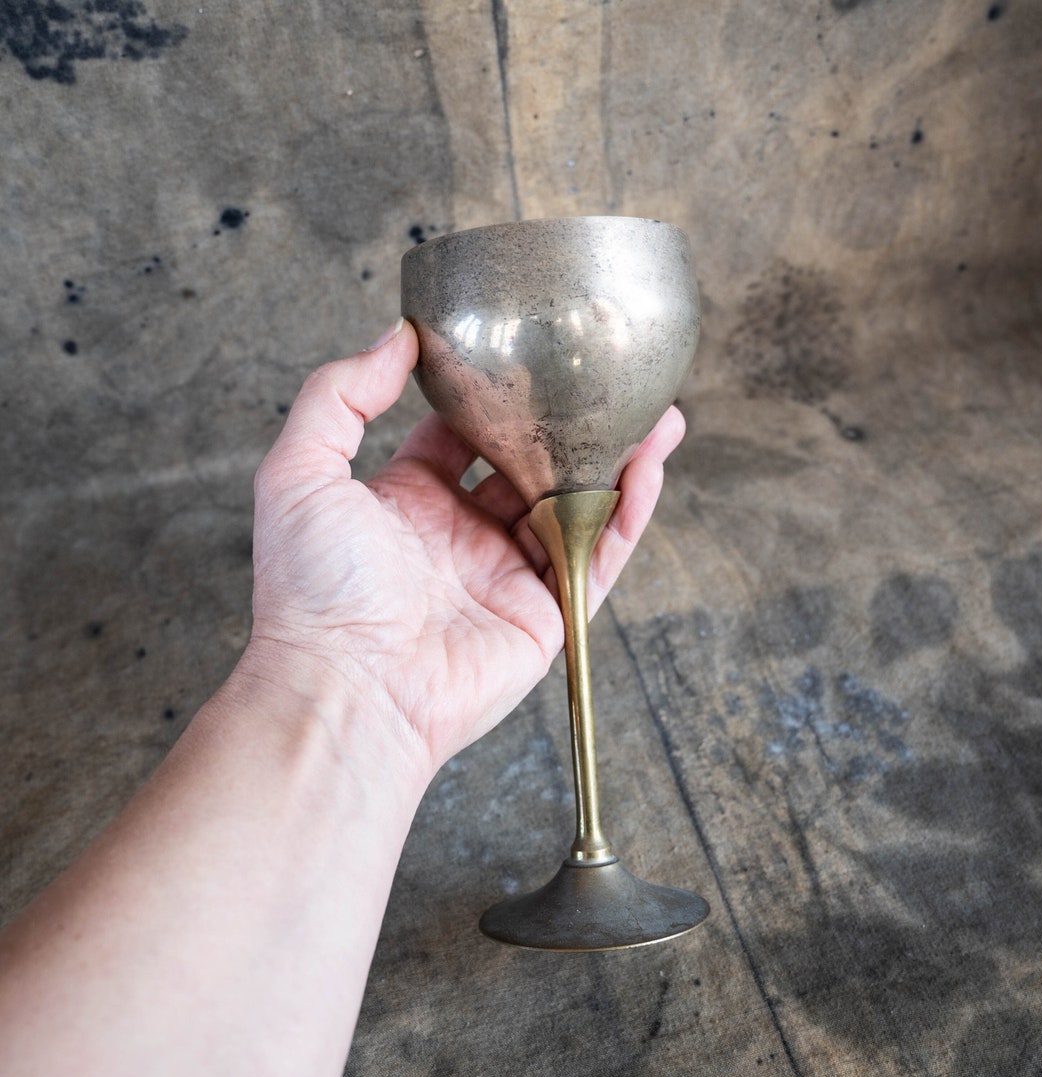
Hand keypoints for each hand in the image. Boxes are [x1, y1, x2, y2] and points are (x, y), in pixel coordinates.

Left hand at [246, 319, 685, 775]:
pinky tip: (647, 470)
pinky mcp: (545, 616)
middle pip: (530, 469)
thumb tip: (396, 338)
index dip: (493, 401)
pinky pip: (597, 559)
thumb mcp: (299, 472)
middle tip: (608, 385)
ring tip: (659, 418)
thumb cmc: (312, 591)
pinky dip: (628, 517)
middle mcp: (463, 537)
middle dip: (570, 429)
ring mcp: (507, 577)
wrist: (346, 689)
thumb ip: (339, 396)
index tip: (525, 360)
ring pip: (575, 509)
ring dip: (617, 464)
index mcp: (410, 502)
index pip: (462, 439)